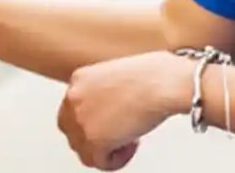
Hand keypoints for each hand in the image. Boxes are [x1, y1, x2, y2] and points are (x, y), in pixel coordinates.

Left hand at [57, 51, 193, 169]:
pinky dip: (117, 160)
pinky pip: (100, 162)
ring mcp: (81, 121)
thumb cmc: (154, 73)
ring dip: (106, 149)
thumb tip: (109, 108)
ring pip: (84, 150)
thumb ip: (104, 91)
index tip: (111, 120)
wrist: (163, 82)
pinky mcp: (94, 141)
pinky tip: (132, 145)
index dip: (94, 119)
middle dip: (95, 136)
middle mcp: (74, 98)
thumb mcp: (118, 73)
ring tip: (128, 139)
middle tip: (119, 133)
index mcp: (79, 79)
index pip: (71, 110)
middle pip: (72, 131)